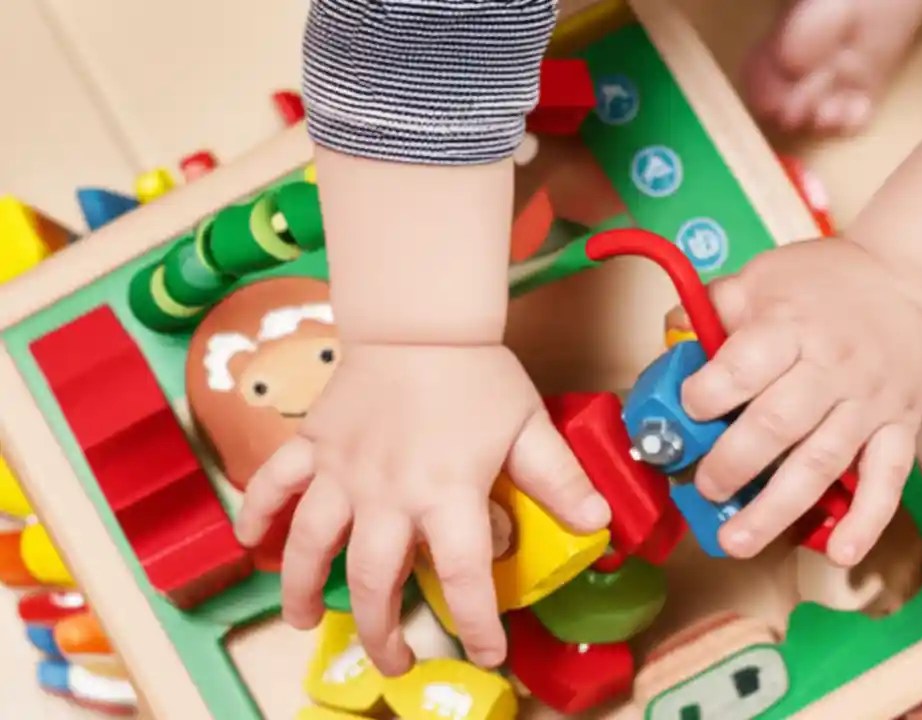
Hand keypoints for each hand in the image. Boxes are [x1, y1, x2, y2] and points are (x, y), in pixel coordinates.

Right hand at [233, 343, 610, 674]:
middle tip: (394, 661)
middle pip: (374, 581)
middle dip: (381, 632)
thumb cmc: (478, 372)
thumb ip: (559, 480)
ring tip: (303, 622)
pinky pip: (274, 484)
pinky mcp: (314, 445)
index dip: (477, 624)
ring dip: (304, 589)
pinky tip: (251, 543)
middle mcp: (389, 493)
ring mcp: (343, 471)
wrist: (420, 317)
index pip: (463, 576)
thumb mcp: (530, 426)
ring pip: (311, 544)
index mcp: (448, 493)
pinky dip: (258, 514)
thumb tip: (599, 524)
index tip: (486, 654)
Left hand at [681, 238, 921, 566]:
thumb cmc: (824, 281)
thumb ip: (713, 307)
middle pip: (778, 425)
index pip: (743, 367)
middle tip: (704, 489)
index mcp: (790, 326)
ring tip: (736, 541)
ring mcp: (868, 403)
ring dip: (777, 509)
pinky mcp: (900, 428)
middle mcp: (831, 367)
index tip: (686, 413)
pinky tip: (840, 553)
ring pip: (822, 462)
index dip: (706, 396)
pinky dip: (866, 520)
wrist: (909, 281)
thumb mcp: (762, 276)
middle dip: (732, 465)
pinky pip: (888, 480)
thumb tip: (669, 340)